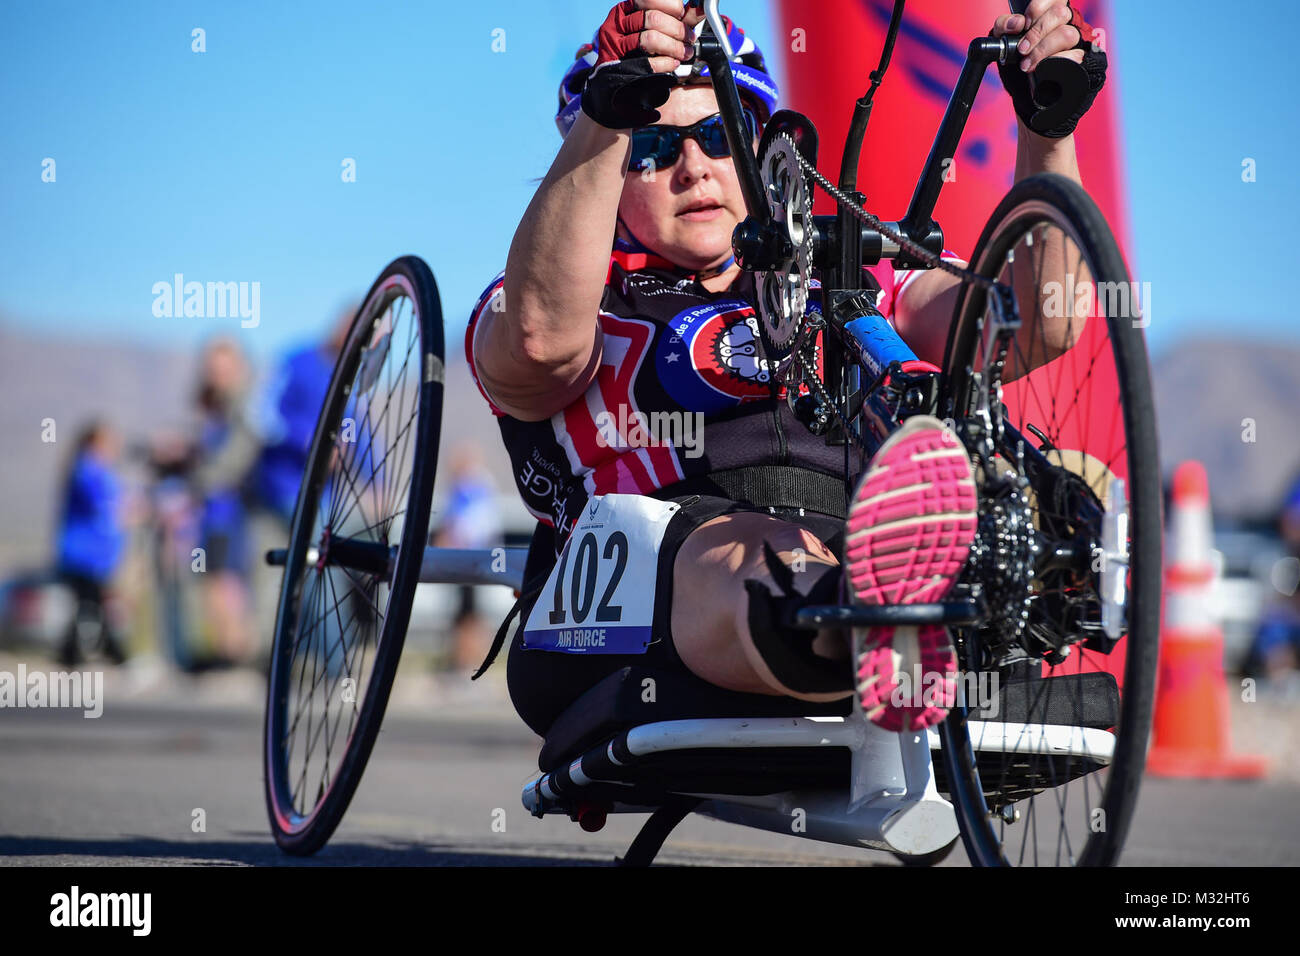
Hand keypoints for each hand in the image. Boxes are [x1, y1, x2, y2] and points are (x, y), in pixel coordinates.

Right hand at [583, 1, 704, 128]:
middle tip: (689, 39)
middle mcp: (617, 23)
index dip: (672, 6)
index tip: (682, 16)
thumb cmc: (637, 53)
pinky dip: (665, 64)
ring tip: (684, 54)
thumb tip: (699, 8)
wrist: (615, 85)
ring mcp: (614, 44)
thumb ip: (675, 19)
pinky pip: (647, 63)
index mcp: (626, 9)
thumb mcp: (655, 30)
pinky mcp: (618, 66)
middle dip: (678, 30)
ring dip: (674, 47)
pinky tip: (672, 64)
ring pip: (650, 38)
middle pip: (653, 18)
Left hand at [990, 1, 1106, 139]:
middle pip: (1061, 13)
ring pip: (1067, 34)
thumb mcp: (1005, 46)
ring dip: (1043, 51)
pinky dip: (1056, 64)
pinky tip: (1044, 72)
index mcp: (1051, 17)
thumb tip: (1016, 23)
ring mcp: (1080, 43)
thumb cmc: (1019, 70)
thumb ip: (1004, 28)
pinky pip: (1076, 56)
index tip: (1024, 25)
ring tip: (1028, 66)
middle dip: (1037, 33)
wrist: (1028, 100)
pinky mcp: (1088, 62)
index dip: (1038, 8)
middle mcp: (1069, 26)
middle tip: (1023, 50)